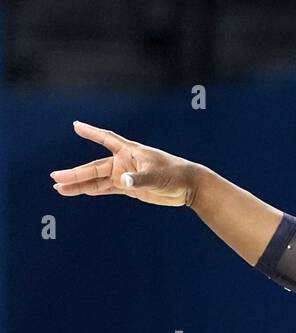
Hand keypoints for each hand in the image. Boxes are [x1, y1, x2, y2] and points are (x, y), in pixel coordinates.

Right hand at [50, 120, 201, 207]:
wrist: (188, 186)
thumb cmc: (175, 174)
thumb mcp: (157, 176)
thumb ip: (139, 179)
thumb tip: (123, 182)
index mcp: (129, 152)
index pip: (106, 139)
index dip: (92, 133)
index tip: (76, 125)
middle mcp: (123, 162)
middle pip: (94, 167)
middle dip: (75, 173)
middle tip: (56, 178)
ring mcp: (124, 175)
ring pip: (97, 180)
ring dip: (79, 184)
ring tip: (59, 188)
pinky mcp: (129, 188)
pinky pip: (106, 188)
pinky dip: (92, 190)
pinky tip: (79, 192)